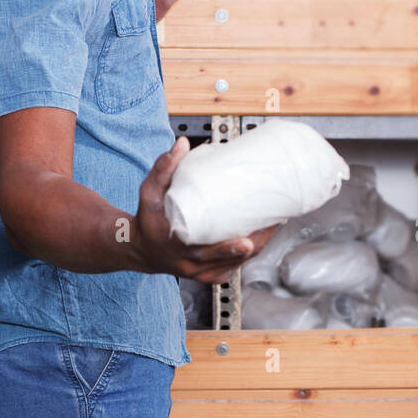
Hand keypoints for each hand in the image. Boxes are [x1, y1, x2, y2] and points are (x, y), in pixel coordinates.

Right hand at [131, 136, 276, 283]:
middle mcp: (189, 265)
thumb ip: (164, 169)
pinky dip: (248, 254)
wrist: (142, 248)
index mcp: (175, 247)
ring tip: (274, 223)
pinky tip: (263, 237)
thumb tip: (182, 143)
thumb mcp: (149, 193)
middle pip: (229, 259)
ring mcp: (200, 273)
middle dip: (255, 243)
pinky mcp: (208, 275)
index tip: (248, 241)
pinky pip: (232, 268)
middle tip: (274, 222)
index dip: (228, 249)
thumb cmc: (149, 218)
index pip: (204, 253)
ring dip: (257, 246)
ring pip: (235, 264)